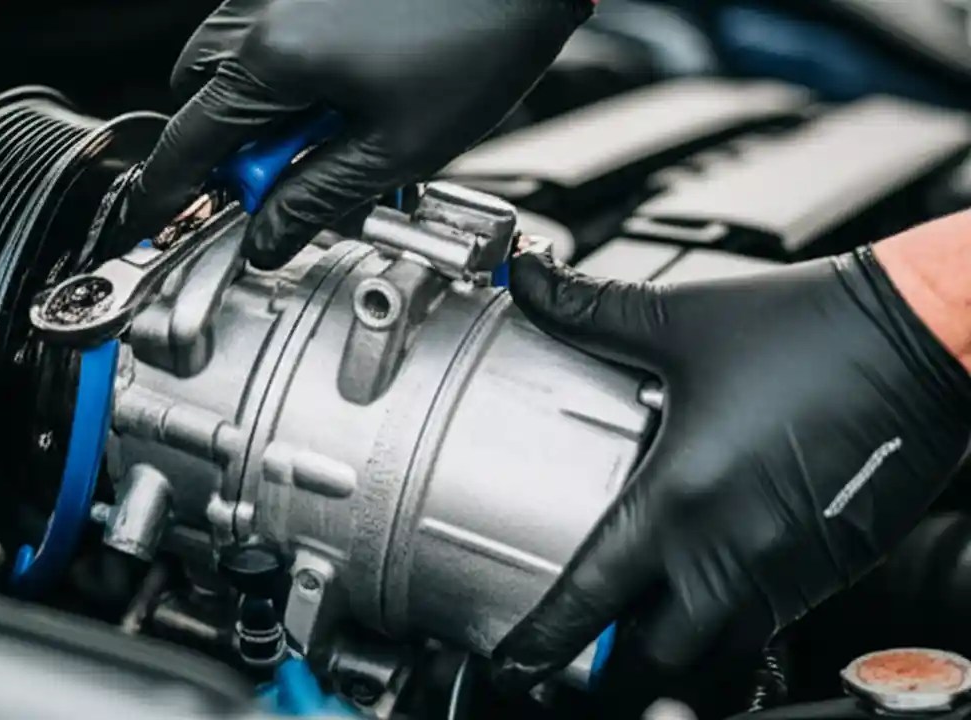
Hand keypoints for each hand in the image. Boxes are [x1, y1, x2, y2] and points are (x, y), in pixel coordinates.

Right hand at [118, 0, 592, 267]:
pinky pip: (266, 31)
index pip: (187, 142)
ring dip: (263, 109)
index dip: (165, 193)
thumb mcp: (397, 148)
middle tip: (287, 177)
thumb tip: (267, 237)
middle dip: (231, 146)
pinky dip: (287, 71)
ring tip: (337, 126)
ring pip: (233, 61)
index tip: (151, 222)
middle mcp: (261, 9)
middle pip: (202, 96)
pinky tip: (349, 86)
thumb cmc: (479, 40)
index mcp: (273, 57)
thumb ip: (316, 199)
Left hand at [491, 244, 970, 696]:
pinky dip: (732, 612)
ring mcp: (789, 569)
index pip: (592, 596)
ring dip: (679, 635)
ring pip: (718, 647)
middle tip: (590, 628)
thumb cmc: (812, 331)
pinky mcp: (832, 567)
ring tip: (651, 602)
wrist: (923, 336)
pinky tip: (719, 564)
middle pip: (657, 651)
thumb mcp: (678, 320)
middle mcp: (734, 551)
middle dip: (616, 649)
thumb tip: (529, 278)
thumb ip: (588, 310)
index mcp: (682, 498)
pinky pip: (769, 621)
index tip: (517, 661)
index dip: (545, 638)